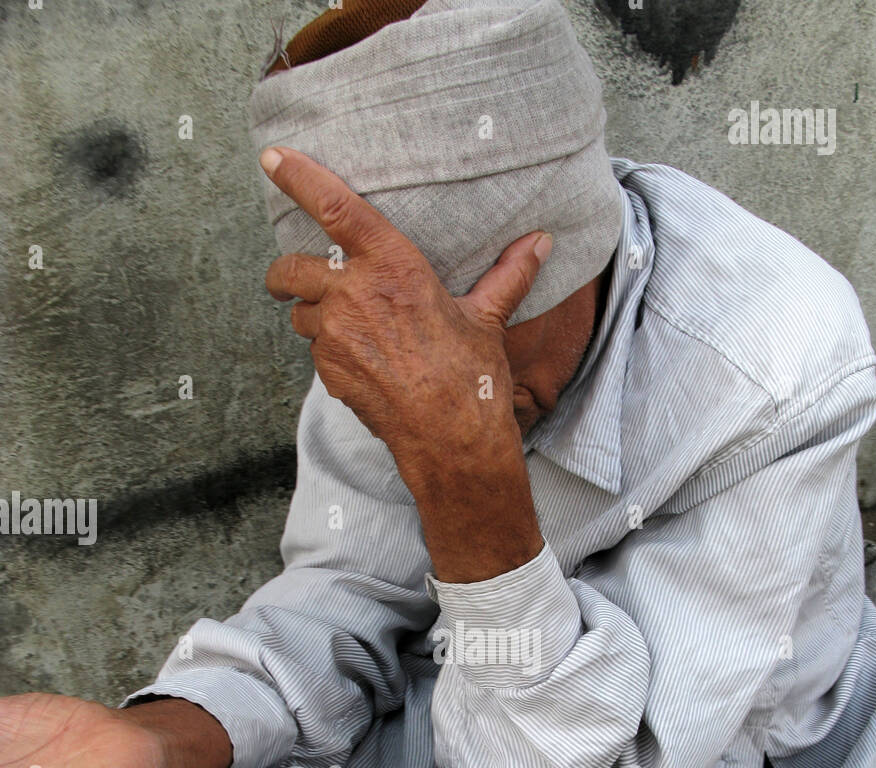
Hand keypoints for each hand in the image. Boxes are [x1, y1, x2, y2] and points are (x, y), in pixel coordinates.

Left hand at [259, 147, 547, 581]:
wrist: (451, 441)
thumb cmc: (471, 378)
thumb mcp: (487, 319)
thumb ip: (508, 275)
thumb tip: (541, 242)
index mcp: (393, 267)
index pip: (336, 207)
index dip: (299, 177)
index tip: (272, 156)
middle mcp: (354, 295)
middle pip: (290, 268)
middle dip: (283, 274)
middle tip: (289, 278)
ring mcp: (335, 336)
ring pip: (300, 314)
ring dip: (311, 317)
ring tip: (345, 329)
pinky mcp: (328, 372)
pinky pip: (316, 351)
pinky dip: (328, 352)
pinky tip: (360, 362)